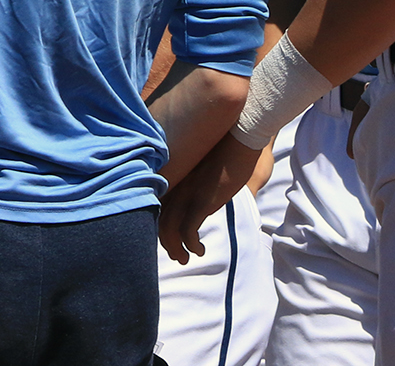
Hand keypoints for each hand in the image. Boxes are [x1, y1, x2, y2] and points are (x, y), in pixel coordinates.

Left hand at [158, 131, 261, 262]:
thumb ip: (194, 183)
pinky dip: (191, 245)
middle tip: (178, 257)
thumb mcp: (201, 168)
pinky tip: (199, 251)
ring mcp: (185, 193)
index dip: (158, 227)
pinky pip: (188, 231)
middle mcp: (173, 185)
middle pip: (157, 221)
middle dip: (166, 244)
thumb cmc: (224, 149)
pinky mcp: (202, 200)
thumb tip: (199, 197)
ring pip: (168, 230)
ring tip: (186, 258)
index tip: (168, 240)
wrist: (238, 137)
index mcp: (172, 177)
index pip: (155, 206)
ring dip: (176, 249)